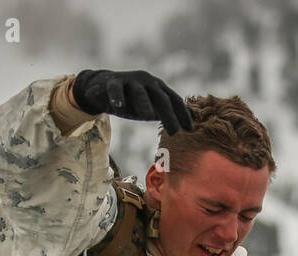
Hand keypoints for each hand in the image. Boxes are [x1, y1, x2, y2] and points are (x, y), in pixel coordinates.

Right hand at [71, 69, 194, 134]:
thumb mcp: (152, 106)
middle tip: (174, 132)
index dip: (183, 114)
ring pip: (140, 93)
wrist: (103, 87)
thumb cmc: (132, 99)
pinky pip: (115, 89)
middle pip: (161, 98)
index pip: (174, 100)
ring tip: (149, 116)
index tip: (190, 129)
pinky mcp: (113, 82)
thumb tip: (193, 117)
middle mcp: (147, 81)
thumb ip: (170, 110)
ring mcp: (130, 80)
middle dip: (169, 114)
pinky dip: (117, 96)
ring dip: (145, 104)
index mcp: (158, 87)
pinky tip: (119, 105)